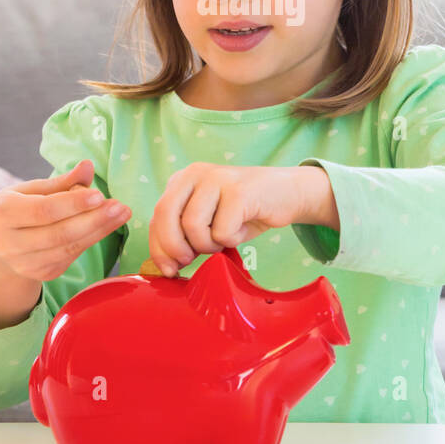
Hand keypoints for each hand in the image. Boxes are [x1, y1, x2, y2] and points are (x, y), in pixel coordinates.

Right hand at [0, 158, 131, 288]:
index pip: (43, 211)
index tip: (99, 195)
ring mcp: (25, 264)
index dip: (73, 204)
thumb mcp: (29, 190)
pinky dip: (91, 240)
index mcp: (2, 215)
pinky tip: (107, 226)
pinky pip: (71, 257)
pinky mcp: (41, 275)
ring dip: (99, 231)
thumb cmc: (15, 209)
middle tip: (121, 207)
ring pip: (69, 248)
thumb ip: (61, 181)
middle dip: (94, 220)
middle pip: (59, 233)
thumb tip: (88, 165)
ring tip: (122, 214)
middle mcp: (9, 244)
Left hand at [148, 163, 336, 276]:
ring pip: (192, 226)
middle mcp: (195, 173)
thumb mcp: (208, 220)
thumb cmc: (244, 212)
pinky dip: (232, 241)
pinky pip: (222, 231)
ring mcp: (217, 178)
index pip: (156, 216)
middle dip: (174, 247)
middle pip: (166, 216)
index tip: (169, 270)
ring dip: (208, 245)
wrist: (287, 193)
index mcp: (183, 180)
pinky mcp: (239, 190)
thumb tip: (166, 266)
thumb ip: (183, 233)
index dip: (158, 248)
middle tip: (190, 260)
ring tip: (224, 238)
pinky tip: (242, 228)